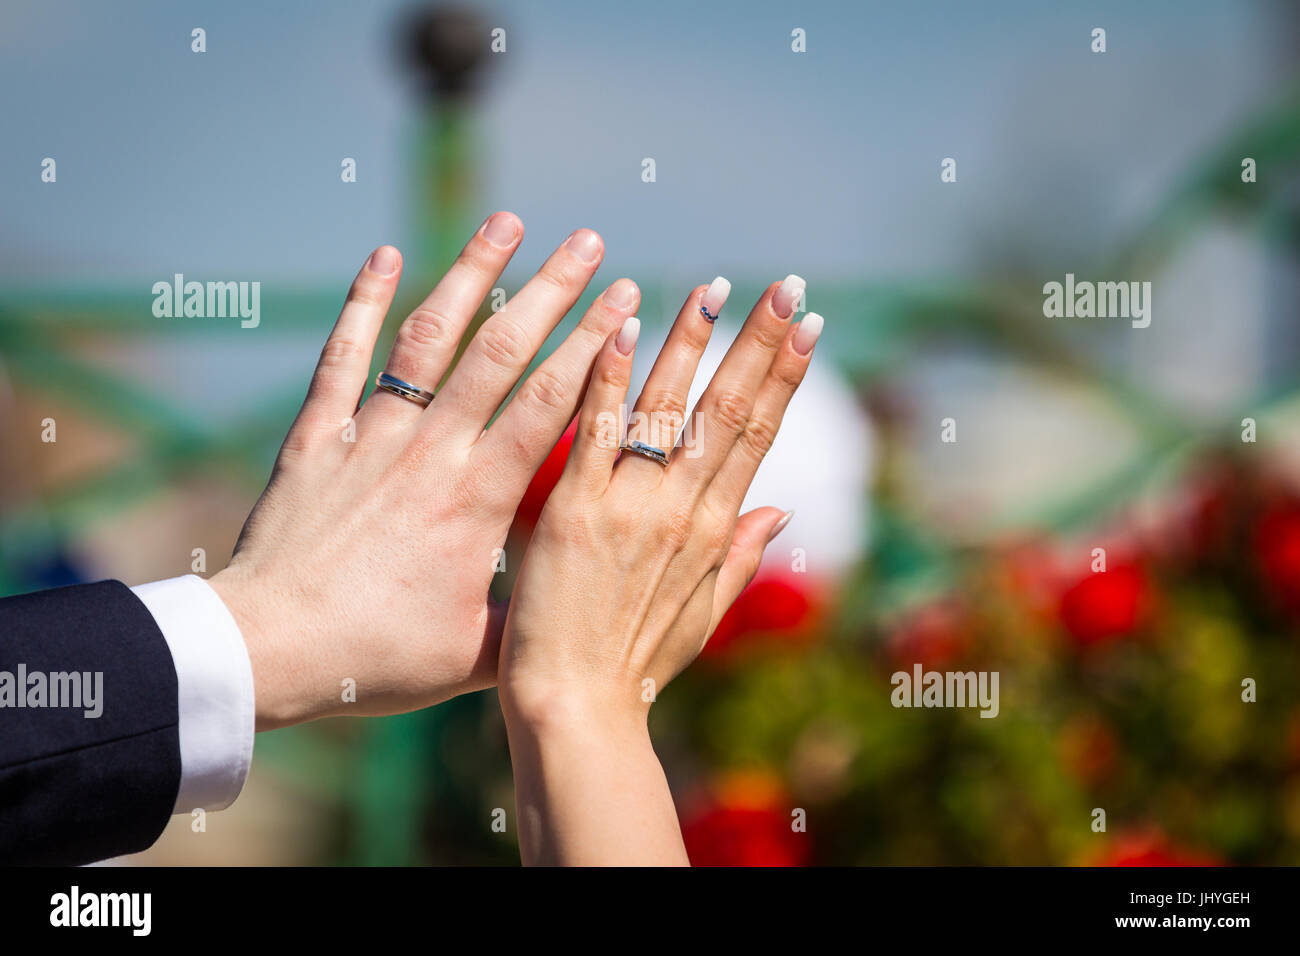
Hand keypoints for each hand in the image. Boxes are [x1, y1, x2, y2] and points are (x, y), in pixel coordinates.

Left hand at [208, 213, 640, 729]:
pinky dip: (362, 303)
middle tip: (591, 241)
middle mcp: (431, 453)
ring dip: (470, 275)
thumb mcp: (477, 657)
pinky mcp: (317, 437)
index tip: (629, 298)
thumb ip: (538, 623)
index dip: (595, 344)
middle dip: (552, 289)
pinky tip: (384, 255)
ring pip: (429, 339)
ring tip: (508, 222)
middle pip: (501, 352)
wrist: (267, 651)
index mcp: (479, 500)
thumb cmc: (376, 658)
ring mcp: (371, 437)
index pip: (551, 403)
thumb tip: (591, 605)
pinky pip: (342, 357)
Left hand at [498, 275, 820, 863]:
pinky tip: (619, 325)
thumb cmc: (633, 670)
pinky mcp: (574, 511)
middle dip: (760, 344)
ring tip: (710, 288)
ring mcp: (630, 507)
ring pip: (668, 409)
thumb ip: (741, 558)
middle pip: (729, 411)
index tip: (808, 327)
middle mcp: (682, 510)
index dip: (784, 377)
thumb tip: (782, 512)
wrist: (577, 712)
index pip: (758, 435)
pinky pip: (594, 431)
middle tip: (786, 287)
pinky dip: (609, 378)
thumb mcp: (702, 617)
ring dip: (690, 343)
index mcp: (712, 530)